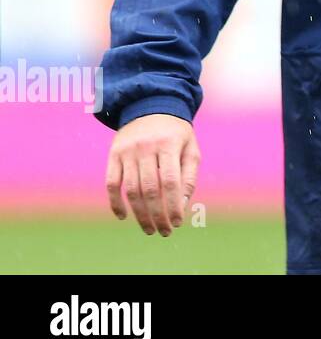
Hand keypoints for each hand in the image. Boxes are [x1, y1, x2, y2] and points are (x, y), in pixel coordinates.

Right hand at [106, 114, 199, 237]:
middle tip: (163, 232)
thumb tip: (181, 205)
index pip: (171, 182)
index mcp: (169, 144)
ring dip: (139, 214)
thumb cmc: (175, 133)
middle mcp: (147, 147)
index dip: (173, 205)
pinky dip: (115, 202)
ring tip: (149, 229)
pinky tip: (123, 216)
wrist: (150, 106)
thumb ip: (188, 176)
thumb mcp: (190, 148)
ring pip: (130, 189)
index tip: (177, 223)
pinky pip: (111, 183)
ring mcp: (128, 151)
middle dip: (157, 215)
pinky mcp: (113, 154)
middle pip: (150, 189)